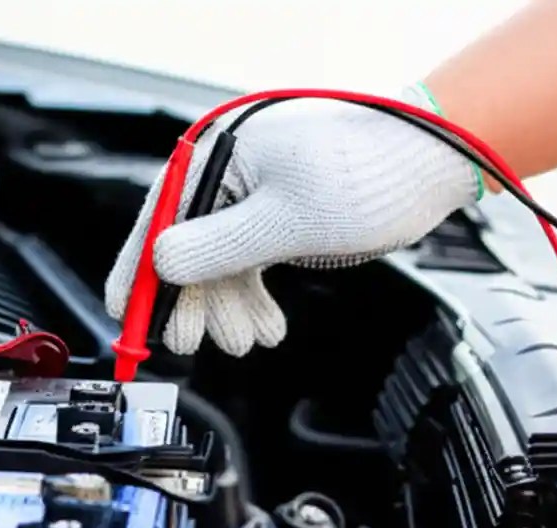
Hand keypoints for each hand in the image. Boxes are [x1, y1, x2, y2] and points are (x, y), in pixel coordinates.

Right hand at [105, 87, 478, 355]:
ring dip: (229, 307)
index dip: (138, 271)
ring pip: (219, 262)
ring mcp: (252, 194)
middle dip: (193, 300)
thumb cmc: (367, 176)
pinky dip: (253, 297)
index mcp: (216, 157)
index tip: (124, 313)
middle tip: (194, 342)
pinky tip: (267, 327)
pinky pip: (248, 261)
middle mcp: (227, 173)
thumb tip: (161, 265)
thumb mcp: (285, 221)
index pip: (158, 219)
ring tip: (249, 340)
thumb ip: (217, 246)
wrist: (432, 163)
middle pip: (186, 247)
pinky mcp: (276, 214)